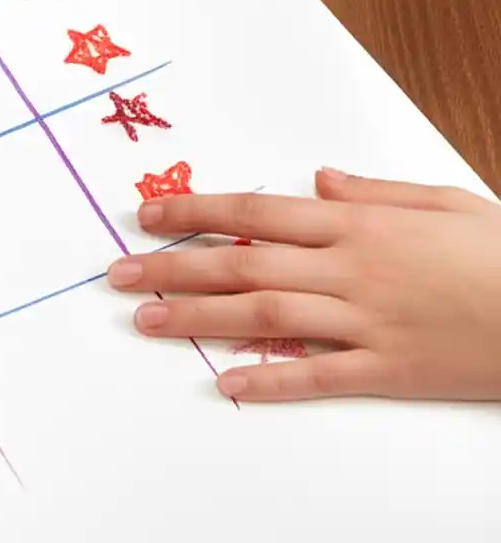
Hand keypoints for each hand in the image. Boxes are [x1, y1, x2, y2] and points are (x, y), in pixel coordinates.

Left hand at [105, 168, 500, 402]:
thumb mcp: (443, 201)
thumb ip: (373, 191)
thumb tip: (316, 179)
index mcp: (360, 225)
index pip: (257, 212)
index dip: (195, 211)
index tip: (147, 214)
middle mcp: (351, 269)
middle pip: (243, 262)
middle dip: (173, 266)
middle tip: (118, 274)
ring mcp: (367, 321)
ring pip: (264, 314)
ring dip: (198, 317)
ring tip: (145, 321)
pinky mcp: (387, 369)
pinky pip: (317, 376)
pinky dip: (268, 380)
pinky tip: (223, 383)